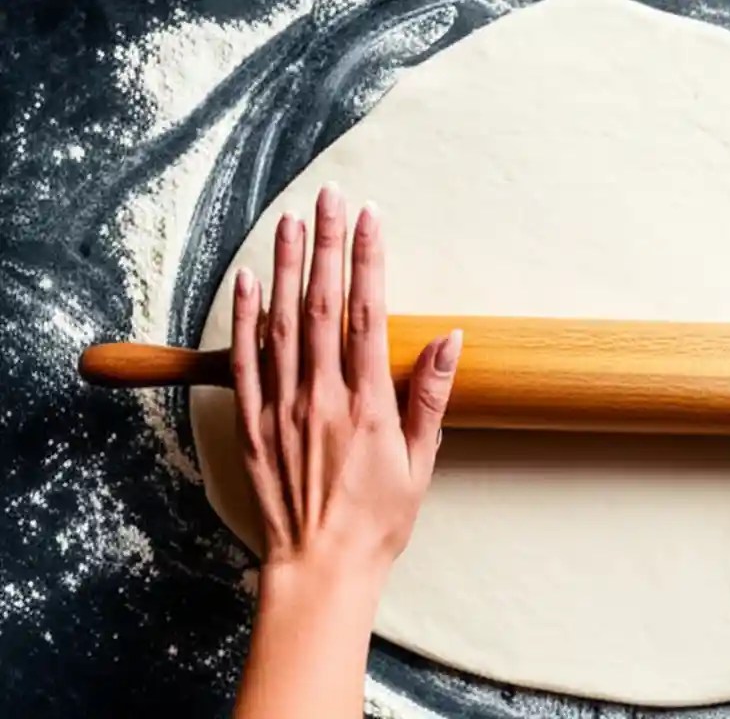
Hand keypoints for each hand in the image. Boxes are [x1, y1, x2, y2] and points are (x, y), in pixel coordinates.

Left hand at [230, 185, 460, 718]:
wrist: (322, 567)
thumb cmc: (378, 519)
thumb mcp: (421, 461)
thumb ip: (431, 395)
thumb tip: (450, 339)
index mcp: (368, 405)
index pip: (369, 315)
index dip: (369, 261)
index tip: (371, 218)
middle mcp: (322, 398)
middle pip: (323, 306)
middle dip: (327, 245)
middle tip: (329, 198)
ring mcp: (283, 409)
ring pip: (282, 323)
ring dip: (288, 268)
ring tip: (292, 221)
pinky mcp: (255, 425)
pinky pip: (245, 362)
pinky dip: (244, 317)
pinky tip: (249, 280)